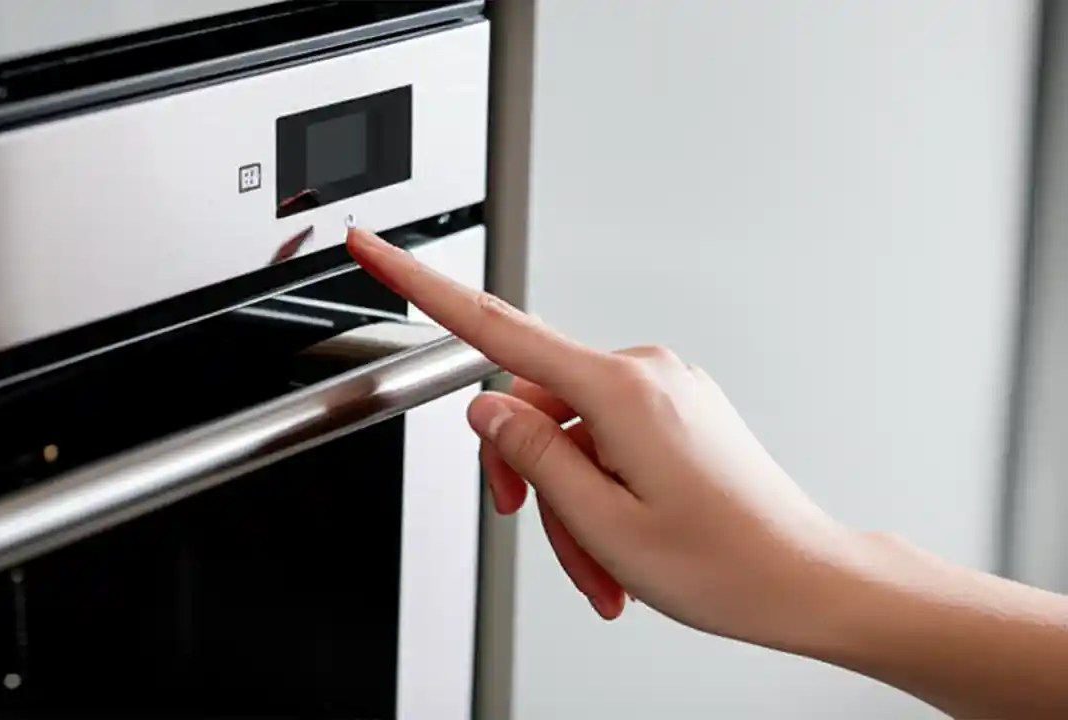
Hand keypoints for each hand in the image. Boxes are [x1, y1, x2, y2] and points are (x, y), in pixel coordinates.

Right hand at [347, 227, 862, 650]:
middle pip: (532, 409)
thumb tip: (484, 410)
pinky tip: (623, 545)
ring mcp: (662, 389)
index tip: (376, 249)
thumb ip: (531, 455)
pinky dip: (599, 493)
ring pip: (569, 435)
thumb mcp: (603, 523)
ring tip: (605, 570)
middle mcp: (642, 373)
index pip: (494, 329)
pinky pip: (605, 439)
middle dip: (533, 485)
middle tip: (565, 553)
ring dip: (572, 506)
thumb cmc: (727, 564)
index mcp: (619, 391)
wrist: (806, 579)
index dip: (422, 286)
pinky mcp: (673, 409)